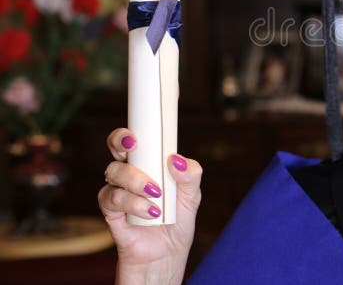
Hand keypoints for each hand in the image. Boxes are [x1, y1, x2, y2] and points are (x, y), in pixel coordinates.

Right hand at [98, 128, 202, 283]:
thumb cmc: (176, 222)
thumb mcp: (191, 197)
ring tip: (157, 196)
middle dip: (121, 142)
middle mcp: (130, 173)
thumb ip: (190, 177)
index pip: (137, 138)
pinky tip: (150, 212)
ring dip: (137, 181)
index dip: (133, 127)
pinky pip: (112, 198)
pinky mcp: (111, 211)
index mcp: (150, 164)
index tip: (140, 125)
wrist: (165, 256)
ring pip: (114, 172)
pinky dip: (133, 203)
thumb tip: (177, 160)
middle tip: (135, 146)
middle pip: (116, 147)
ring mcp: (119, 191)